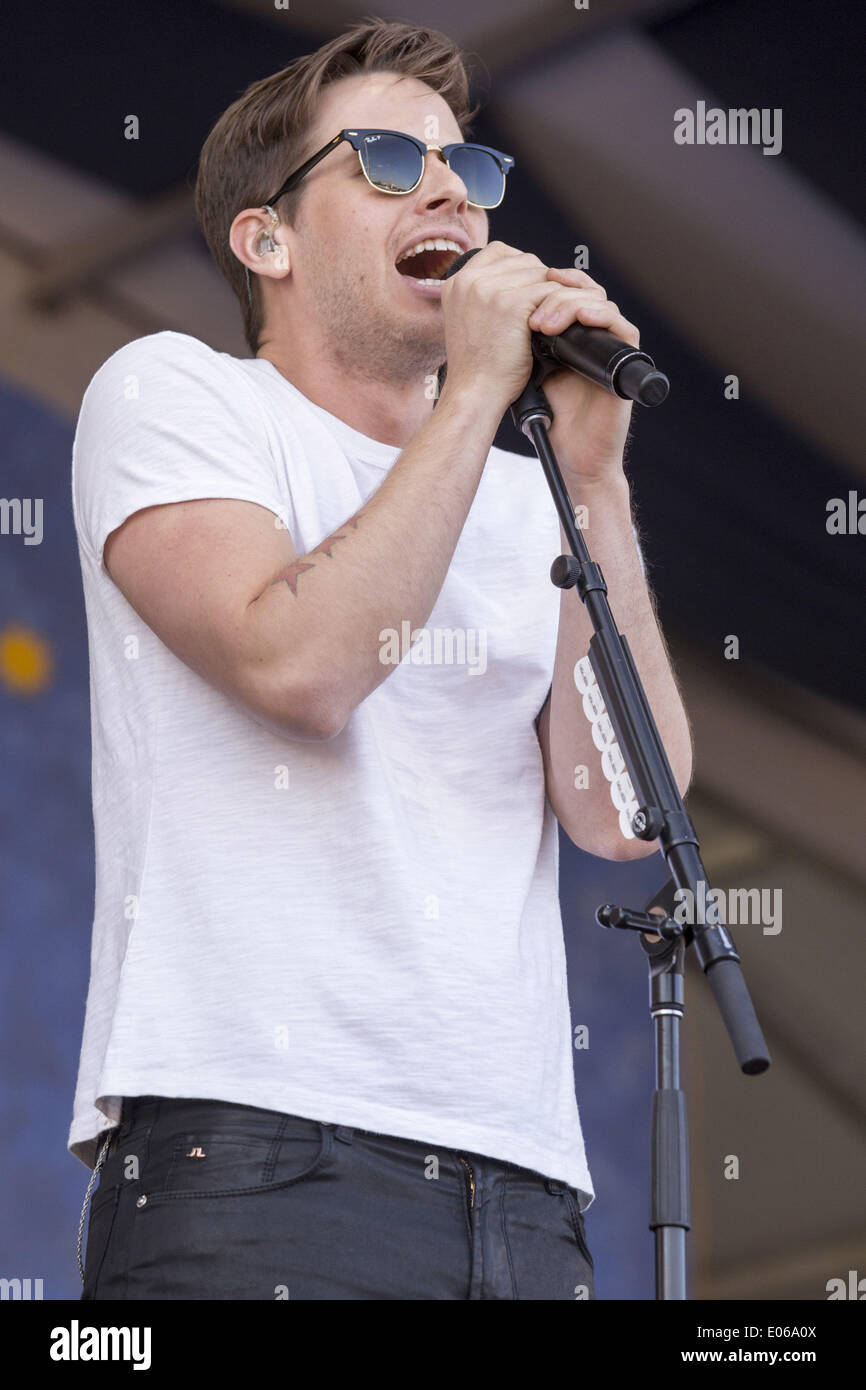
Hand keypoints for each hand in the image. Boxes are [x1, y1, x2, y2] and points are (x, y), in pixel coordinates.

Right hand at [439, 241, 558, 408]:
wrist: (475, 393)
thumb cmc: (477, 368)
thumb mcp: (468, 322)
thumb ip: (484, 297)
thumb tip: (519, 280)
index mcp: (456, 283)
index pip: (498, 251)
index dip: (520, 265)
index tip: (531, 286)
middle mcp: (469, 281)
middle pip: (523, 260)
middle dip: (541, 280)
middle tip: (550, 304)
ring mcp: (489, 290)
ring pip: (540, 274)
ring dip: (553, 293)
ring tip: (557, 314)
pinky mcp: (511, 304)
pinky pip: (549, 292)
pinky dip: (559, 305)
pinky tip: (559, 323)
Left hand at [529, 267, 639, 484]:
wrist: (571, 454)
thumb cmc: (549, 421)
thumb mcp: (525, 375)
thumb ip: (518, 345)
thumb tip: (489, 312)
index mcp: (569, 335)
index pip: (564, 292)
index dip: (547, 283)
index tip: (521, 289)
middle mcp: (591, 336)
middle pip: (582, 291)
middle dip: (554, 295)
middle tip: (531, 316)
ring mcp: (609, 348)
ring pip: (600, 303)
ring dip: (572, 305)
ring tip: (543, 325)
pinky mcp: (626, 362)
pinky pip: (622, 327)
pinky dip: (602, 316)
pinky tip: (581, 318)